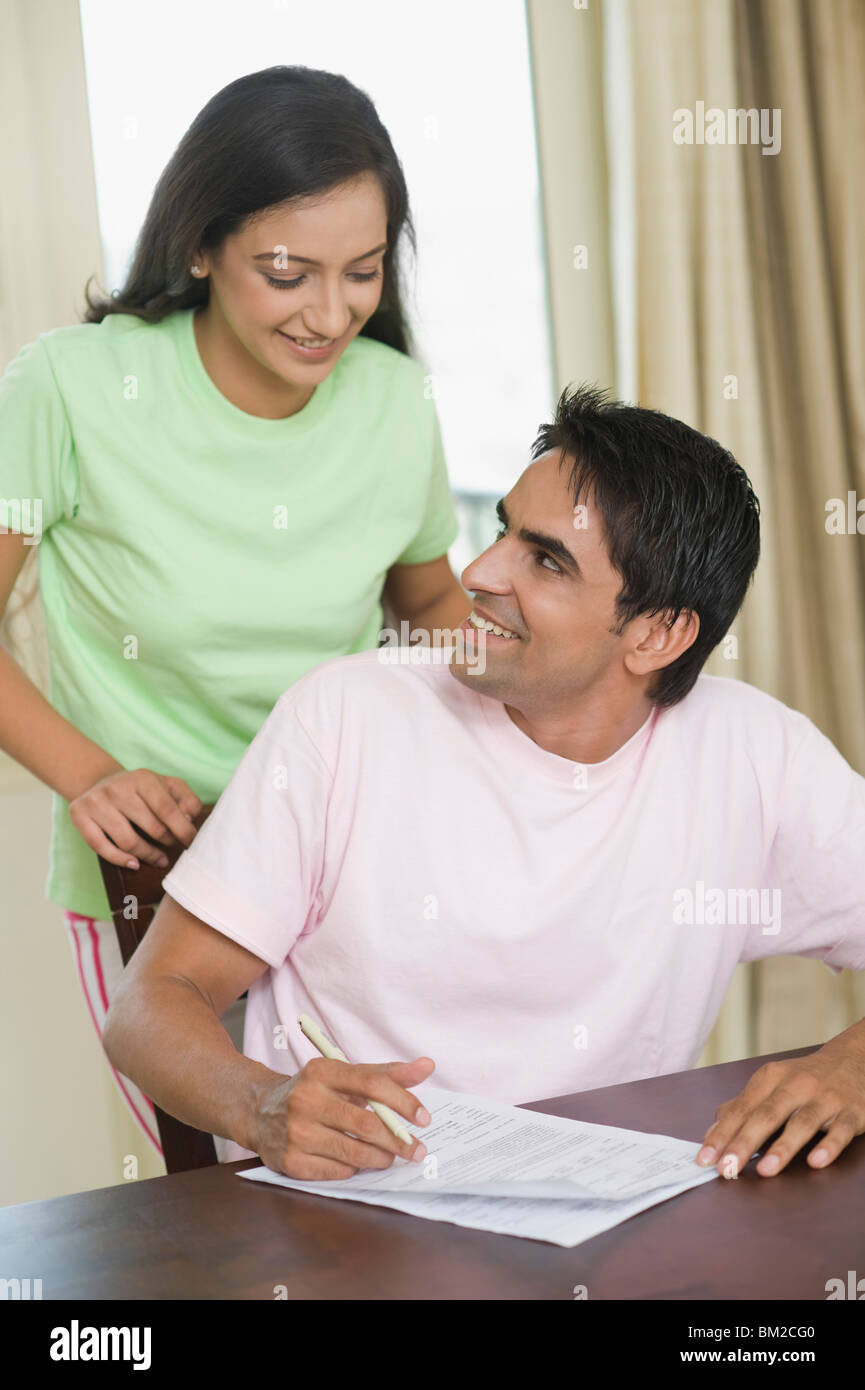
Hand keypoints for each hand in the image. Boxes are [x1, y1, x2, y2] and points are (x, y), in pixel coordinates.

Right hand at [69, 768, 201, 869]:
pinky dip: (120, 859)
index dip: (182, 830)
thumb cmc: (140, 789)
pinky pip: (101, 847)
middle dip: (167, 842)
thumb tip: (190, 818)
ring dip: (148, 855)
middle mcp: (117, 788)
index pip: (167, 809)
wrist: (99, 781)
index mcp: (142, 778)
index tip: (191, 842)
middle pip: (151, 827)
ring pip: (128, 841)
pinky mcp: (79, 815)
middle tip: (173, 848)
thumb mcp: (166, 785)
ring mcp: (96, 802)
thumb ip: (186, 799)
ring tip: (159, 860)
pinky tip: (134, 864)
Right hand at [254, 1055, 435, 1179]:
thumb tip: (427, 1066)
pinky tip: (356, 1163)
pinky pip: (336, 1171)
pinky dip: (353, 1169)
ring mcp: (296, 1132)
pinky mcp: (289, 1161)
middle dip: (398, 1140)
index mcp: (322, 1071)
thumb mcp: (344, 1076)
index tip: (424, 1118)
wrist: (260, 1112)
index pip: (372, 1084)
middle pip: (366, 1124)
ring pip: (354, 1152)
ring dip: (380, 1158)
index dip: (404, 1101)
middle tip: (416, 1149)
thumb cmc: (315, 1092)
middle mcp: (306, 1099)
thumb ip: (386, 1073)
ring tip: (390, 1157)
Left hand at [696, 1038, 864, 1178]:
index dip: (722, 1134)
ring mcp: (825, 1098)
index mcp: (771, 1078)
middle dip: (744, 1143)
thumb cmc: (804, 1080)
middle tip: (727, 1168)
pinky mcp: (851, 1113)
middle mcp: (796, 1085)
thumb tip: (713, 1133)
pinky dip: (828, 1146)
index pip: (741, 1109)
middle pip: (766, 1115)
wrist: (853, 1061)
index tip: (705, 1158)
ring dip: (783, 1147)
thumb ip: (742, 1107)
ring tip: (765, 1171)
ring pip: (802, 1123)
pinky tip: (815, 1161)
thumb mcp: (771, 1085)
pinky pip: (840, 1131)